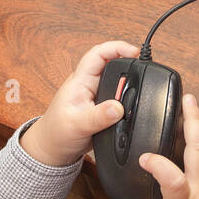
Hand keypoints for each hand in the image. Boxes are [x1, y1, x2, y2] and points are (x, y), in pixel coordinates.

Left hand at [21, 41, 139, 167]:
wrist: (53, 150)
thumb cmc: (56, 133)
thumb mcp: (77, 125)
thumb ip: (99, 117)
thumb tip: (118, 108)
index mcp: (79, 81)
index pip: (98, 54)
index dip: (117, 48)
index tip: (134, 53)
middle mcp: (88, 84)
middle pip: (111, 63)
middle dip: (128, 62)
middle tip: (144, 68)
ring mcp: (95, 95)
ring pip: (115, 79)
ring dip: (127, 80)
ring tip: (143, 81)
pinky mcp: (100, 106)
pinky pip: (117, 95)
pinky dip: (126, 95)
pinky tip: (133, 98)